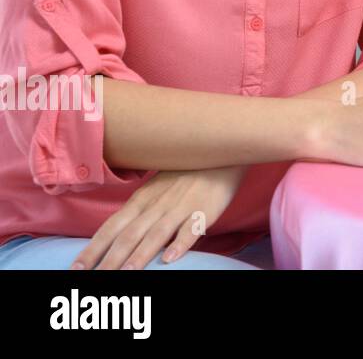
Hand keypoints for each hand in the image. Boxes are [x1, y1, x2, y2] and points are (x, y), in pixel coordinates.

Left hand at [73, 165, 246, 269]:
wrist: (219, 152)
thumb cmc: (185, 174)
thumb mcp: (155, 189)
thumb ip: (138, 211)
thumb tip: (118, 237)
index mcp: (141, 200)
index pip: (111, 227)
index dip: (92, 248)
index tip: (76, 268)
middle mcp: (156, 205)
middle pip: (128, 235)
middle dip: (108, 259)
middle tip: (92, 279)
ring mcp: (180, 208)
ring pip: (156, 234)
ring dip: (139, 255)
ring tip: (125, 274)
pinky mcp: (203, 210)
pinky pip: (191, 229)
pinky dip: (180, 244)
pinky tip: (170, 260)